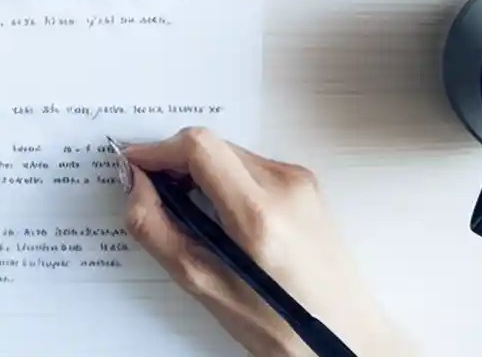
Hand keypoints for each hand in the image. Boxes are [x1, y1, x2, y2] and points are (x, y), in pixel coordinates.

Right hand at [120, 128, 413, 356]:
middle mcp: (284, 187)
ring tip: (190, 215)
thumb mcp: (204, 286)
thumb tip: (135, 188)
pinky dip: (225, 180)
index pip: (198, 148)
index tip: (135, 166)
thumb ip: (158, 230)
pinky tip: (222, 216)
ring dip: (200, 172)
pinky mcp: (306, 186)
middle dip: (174, 163)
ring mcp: (300, 182)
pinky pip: (251, 167)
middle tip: (155, 195)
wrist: (345, 336)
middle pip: (212, 146)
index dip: (157, 150)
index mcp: (258, 214)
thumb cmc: (281, 325)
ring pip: (230, 154)